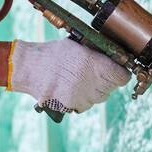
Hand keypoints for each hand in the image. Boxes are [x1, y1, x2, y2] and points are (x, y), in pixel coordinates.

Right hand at [8, 38, 129, 113]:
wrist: (29, 68)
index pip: (122, 77)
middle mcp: (90, 82)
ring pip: (100, 98)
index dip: (121, 73)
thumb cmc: (53, 54)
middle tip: (96, 73)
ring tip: (81, 79)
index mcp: (95, 64)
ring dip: (96, 90)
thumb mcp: (78, 45)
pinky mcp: (72, 106)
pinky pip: (86, 104)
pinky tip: (73, 88)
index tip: (118, 70)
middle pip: (112, 88)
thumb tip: (116, 57)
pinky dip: (84, 98)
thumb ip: (98, 53)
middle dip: (107, 81)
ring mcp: (82, 96)